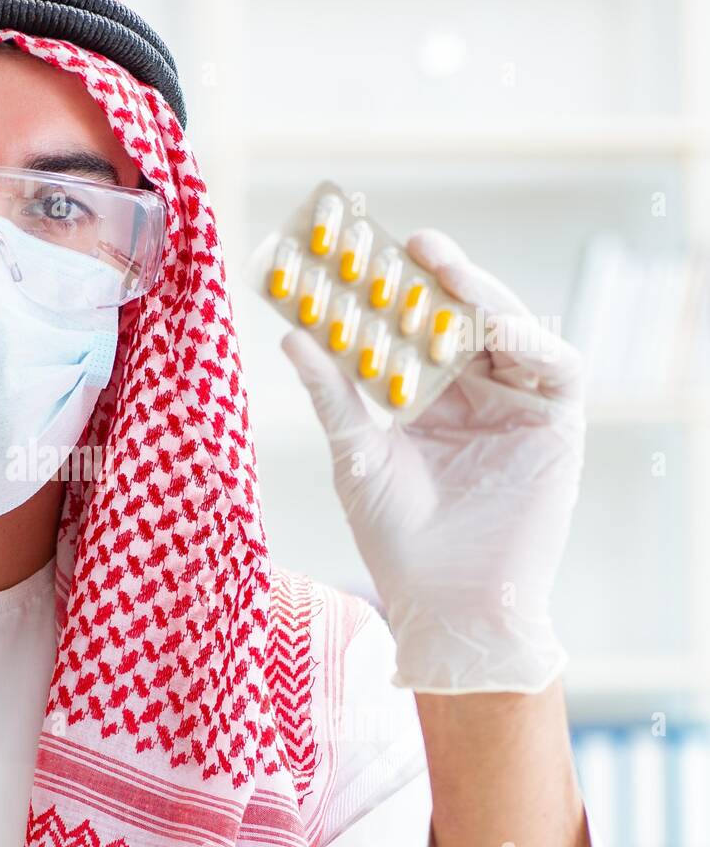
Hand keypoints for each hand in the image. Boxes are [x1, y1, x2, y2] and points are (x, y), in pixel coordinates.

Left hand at [282, 229, 583, 693]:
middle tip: (413, 245)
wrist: (444, 601)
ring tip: (447, 276)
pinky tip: (495, 330)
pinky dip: (532, 340)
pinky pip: (555, 366)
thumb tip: (290, 335)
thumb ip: (333, 394)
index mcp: (423, 396)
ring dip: (482, 297)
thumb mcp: (355, 454)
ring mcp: (515, 404)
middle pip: (461, 318)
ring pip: (509, 329)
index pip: (411, 327)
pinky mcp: (556, 423)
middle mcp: (472, 392)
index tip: (362, 252)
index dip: (393, 289)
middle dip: (440, 279)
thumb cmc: (394, 535)